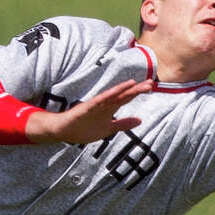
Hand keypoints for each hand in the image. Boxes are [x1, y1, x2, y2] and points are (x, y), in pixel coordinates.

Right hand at [25, 79, 152, 144]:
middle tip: (150, 83)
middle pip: (123, 95)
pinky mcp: (88, 107)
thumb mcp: (108, 129)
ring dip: (124, 90)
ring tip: (136, 83)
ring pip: (113, 96)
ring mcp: (96, 105)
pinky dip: (110, 95)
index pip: (126, 98)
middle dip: (136, 89)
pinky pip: (101, 100)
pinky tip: (118, 90)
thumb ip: (123, 124)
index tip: (151, 86)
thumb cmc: (84, 129)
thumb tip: (140, 120)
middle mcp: (105, 104)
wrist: (64, 131)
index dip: (138, 92)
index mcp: (110, 109)